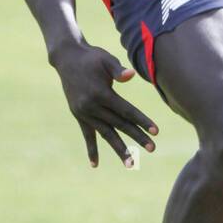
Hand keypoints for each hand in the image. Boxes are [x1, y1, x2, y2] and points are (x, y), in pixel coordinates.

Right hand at [50, 41, 158, 167]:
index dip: (141, 121)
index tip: (155, 131)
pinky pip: (87, 135)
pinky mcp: (79, 116)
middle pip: (119, 125)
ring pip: (105, 134)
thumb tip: (131, 75)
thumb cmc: (91, 57)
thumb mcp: (105, 59)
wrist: (66, 59)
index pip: (126, 111)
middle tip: (152, 148)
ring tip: (131, 164)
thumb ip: (118, 70)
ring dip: (119, 149)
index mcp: (100, 94)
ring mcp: (84, 113)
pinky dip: (91, 149)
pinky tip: (95, 164)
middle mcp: (91, 106)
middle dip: (137, 136)